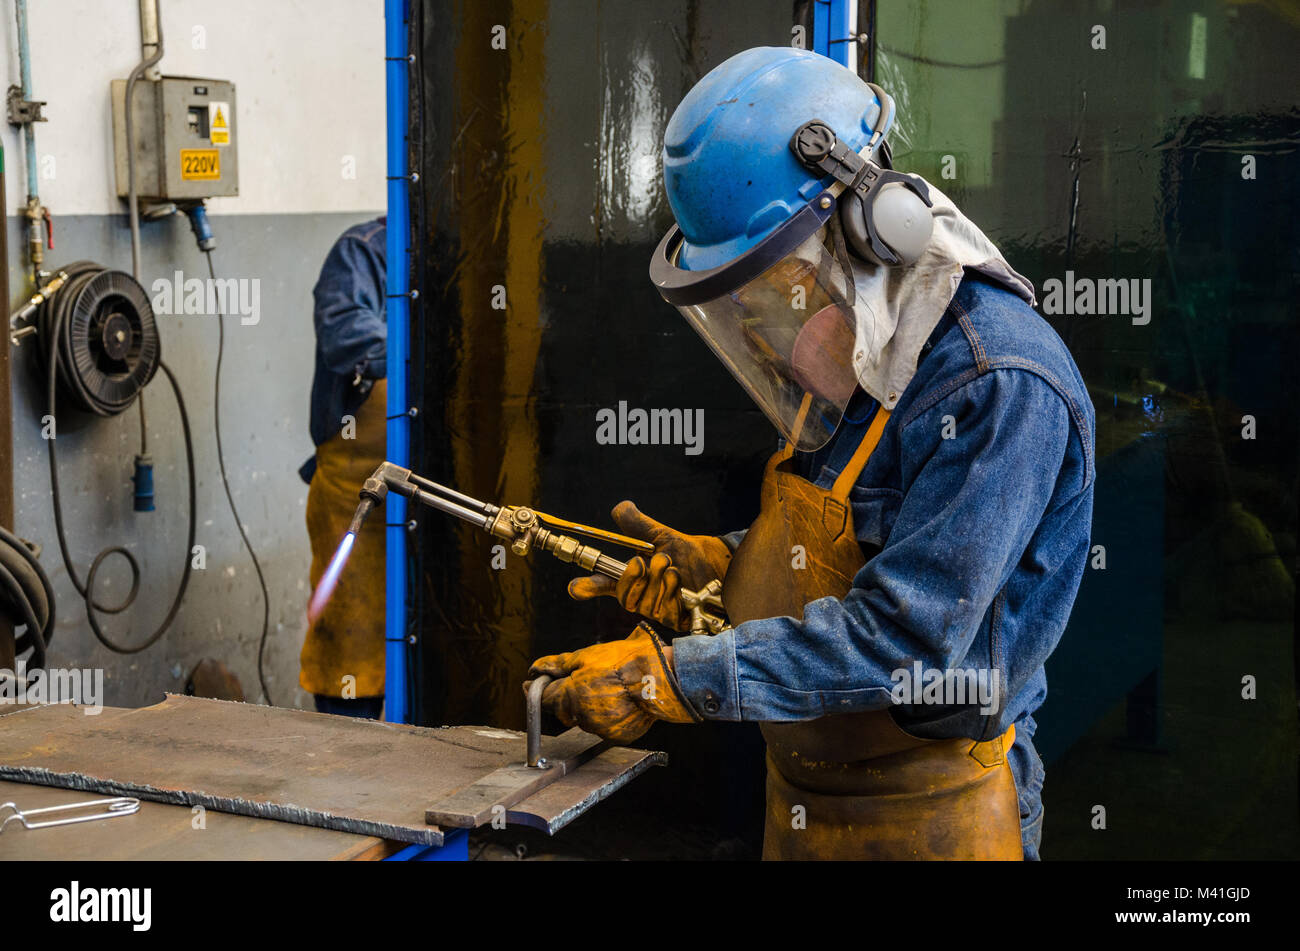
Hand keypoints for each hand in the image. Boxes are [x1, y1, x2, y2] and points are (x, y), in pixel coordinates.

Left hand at [525, 623, 700, 743]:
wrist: (659, 677)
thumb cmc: (624, 662)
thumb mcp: (586, 656)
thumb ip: (556, 665)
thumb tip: (535, 668)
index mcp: (570, 695)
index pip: (541, 700)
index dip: (536, 691)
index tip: (533, 684)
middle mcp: (582, 716)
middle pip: (563, 710)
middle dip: (567, 696)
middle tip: (584, 679)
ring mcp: (600, 729)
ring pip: (584, 718)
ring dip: (588, 705)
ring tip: (608, 687)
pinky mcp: (617, 735)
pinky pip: (604, 726)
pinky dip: (607, 715)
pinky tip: (619, 700)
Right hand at [567, 502, 731, 631]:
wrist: (717, 566)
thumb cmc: (687, 553)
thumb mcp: (661, 536)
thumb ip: (638, 525)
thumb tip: (619, 507)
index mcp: (632, 579)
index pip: (604, 586)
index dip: (587, 587)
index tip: (575, 586)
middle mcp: (641, 598)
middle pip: (625, 597)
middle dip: (635, 578)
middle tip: (644, 561)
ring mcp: (658, 612)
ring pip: (646, 604)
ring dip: (658, 582)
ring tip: (672, 568)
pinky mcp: (676, 622)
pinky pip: (665, 613)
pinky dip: (672, 594)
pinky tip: (682, 585)